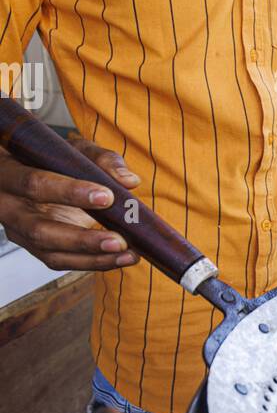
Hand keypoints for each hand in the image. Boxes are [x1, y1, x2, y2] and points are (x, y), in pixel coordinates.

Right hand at [0, 137, 141, 271]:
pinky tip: (121, 257)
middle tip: (119, 239)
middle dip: (81, 238)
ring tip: (127, 253)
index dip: (68, 192)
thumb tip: (129, 180)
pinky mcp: (35, 248)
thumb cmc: (54, 159)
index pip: (34, 184)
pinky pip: (62, 261)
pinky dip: (94, 262)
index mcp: (9, 173)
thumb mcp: (75, 150)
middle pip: (39, 230)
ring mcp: (20, 231)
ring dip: (92, 256)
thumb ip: (102, 160)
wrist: (38, 177)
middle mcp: (8, 207)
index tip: (106, 196)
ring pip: (51, 252)